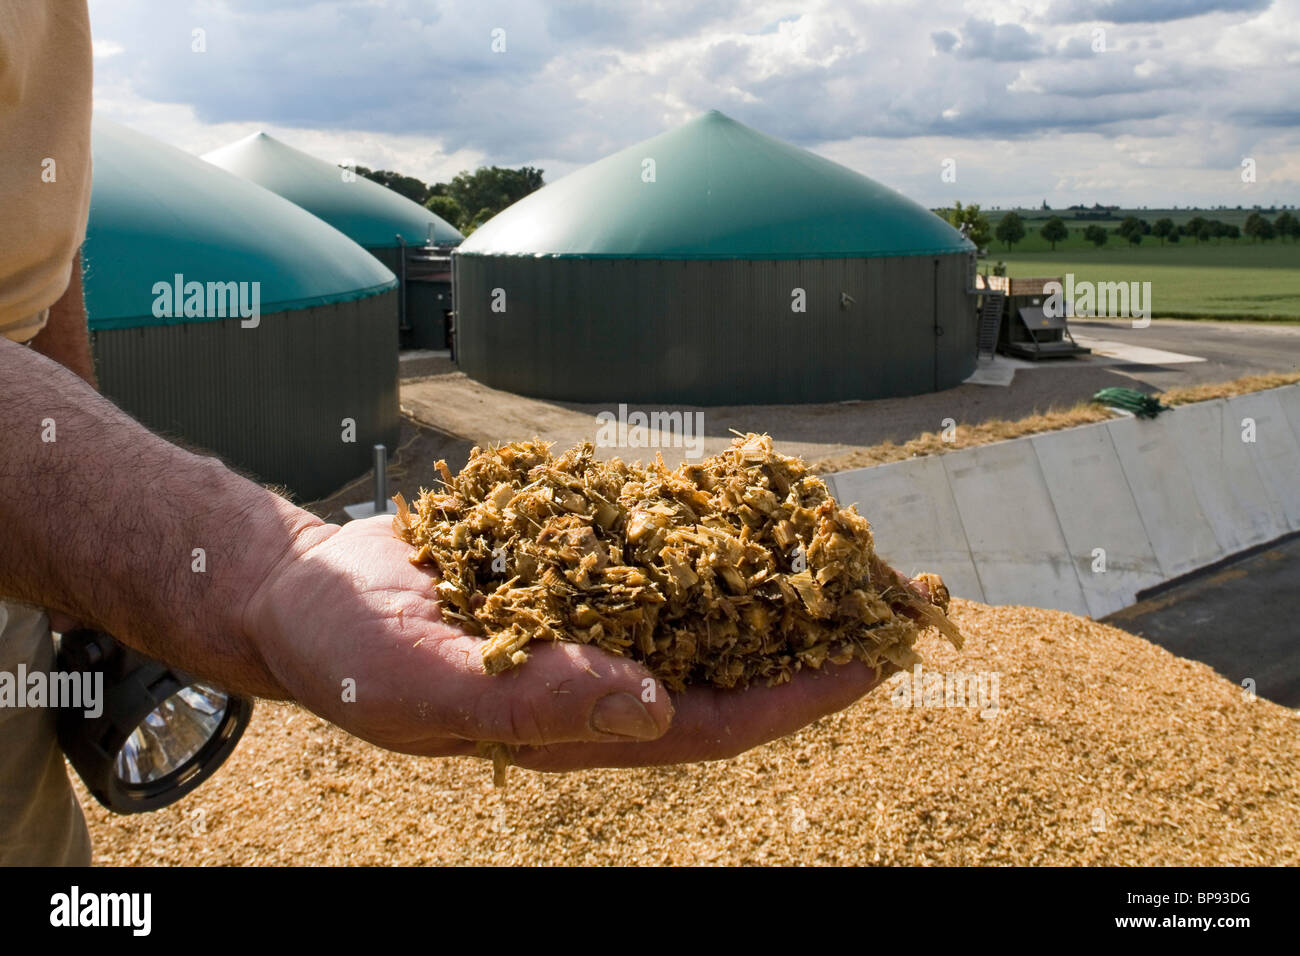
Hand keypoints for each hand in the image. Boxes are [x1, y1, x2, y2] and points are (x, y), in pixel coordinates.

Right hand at [243, 515, 892, 768]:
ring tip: (847, 542)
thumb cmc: (353, 656)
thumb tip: (652, 707)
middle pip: (732, 664)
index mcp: (582, 725)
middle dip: (813, 635)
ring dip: (774, 578)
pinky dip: (705, 532)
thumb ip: (538, 699)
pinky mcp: (573, 570)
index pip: (716, 723)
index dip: (799, 698)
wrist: (304, 590)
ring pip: (705, 606)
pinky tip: (750, 502)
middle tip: (898, 594)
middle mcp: (604, 677)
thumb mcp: (433, 684)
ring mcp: (592, 621)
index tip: (875, 662)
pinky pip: (655, 553)